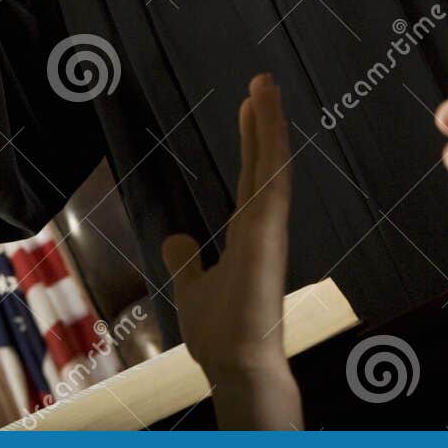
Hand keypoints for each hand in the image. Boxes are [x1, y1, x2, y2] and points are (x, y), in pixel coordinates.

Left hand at [162, 73, 300, 427]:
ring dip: (270, 122)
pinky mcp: (268, 232)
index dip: (252, 141)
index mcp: (248, 236)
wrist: (237, 366)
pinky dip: (272, 146)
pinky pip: (272, 180)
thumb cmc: (222, 335)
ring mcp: (269, 227)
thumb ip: (187, 261)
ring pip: (272, 163)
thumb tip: (175, 237)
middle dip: (263, 121)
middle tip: (262, 80)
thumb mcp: (193, 288)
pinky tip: (269, 116)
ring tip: (265, 83)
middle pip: (263, 162)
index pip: (250, 178)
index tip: (250, 107)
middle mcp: (262, 226)